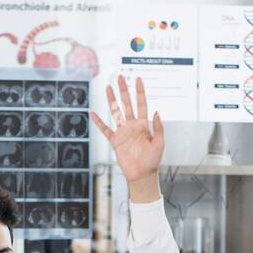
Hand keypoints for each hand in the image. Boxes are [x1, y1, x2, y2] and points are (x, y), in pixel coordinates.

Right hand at [90, 75, 162, 201]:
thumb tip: (157, 112)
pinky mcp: (115, 141)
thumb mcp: (159, 143)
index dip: (140, 91)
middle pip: (127, 103)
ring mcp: (123, 132)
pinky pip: (105, 129)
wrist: (142, 174)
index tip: (138, 79)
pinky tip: (93, 113)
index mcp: (144, 124)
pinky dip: (99, 122)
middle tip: (120, 77)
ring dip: (112, 100)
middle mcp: (132, 125)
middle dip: (123, 90)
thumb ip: (158, 128)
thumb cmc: (152, 160)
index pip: (141, 104)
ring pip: (115, 112)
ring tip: (108, 87)